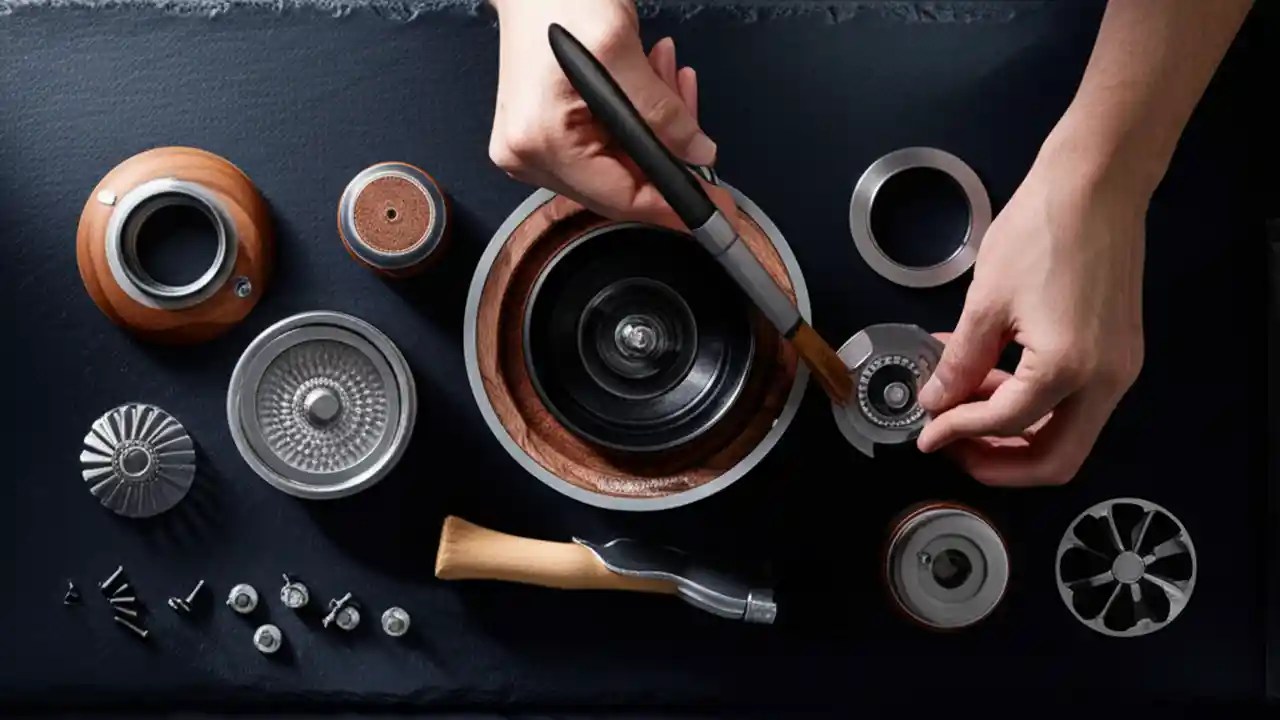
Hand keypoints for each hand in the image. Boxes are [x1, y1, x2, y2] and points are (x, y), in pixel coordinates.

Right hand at [488, 0, 727, 228]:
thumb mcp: (619, 49)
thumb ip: (662, 110)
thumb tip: (697, 154)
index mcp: (542, 142)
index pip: (621, 198)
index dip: (675, 202)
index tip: (714, 204)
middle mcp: (529, 156)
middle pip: (621, 185)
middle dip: (667, 152)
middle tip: (693, 114)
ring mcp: (534, 149)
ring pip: (620, 166)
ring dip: (655, 130)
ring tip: (666, 75)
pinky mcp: (545, 137)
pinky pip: (605, 147)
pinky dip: (636, 123)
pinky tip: (647, 82)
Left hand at [915, 133, 1147, 485]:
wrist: (1097, 184)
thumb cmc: (1043, 230)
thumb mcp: (986, 302)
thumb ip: (960, 364)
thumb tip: (936, 403)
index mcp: (1070, 368)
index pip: (1006, 424)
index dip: (958, 434)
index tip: (925, 434)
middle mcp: (1107, 379)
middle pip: (1057, 459)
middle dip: (1000, 462)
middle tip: (953, 447)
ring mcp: (1119, 368)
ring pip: (1067, 434)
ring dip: (1013, 431)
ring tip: (961, 404)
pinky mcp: (1119, 352)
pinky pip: (1075, 400)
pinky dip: (1032, 401)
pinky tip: (989, 376)